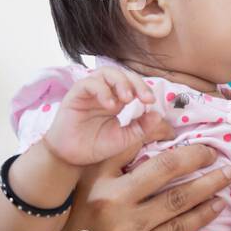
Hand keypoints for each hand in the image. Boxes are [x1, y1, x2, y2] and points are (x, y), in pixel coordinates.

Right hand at [23, 130, 230, 230]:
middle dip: (198, 156)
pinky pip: (180, 228)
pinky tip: (217, 204)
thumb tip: (149, 137)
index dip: (162, 131)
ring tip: (228, 174)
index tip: (186, 130)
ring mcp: (125, 227)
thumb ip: (108, 167)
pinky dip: (203, 214)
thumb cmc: (74, 229)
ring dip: (210, 184)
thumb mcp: (81, 191)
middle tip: (216, 152)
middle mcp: (109, 198)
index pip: (132, 143)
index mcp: (93, 177)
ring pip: (179, 198)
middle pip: (166, 167)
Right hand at [42, 66, 164, 166]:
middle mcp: (104, 93)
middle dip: (136, 82)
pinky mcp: (75, 95)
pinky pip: (88, 83)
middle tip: (144, 98)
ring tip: (127, 99)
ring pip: (105, 72)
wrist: (72, 158)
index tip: (151, 101)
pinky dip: (102, 90)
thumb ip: (142, 126)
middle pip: (121, 74)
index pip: (132, 84)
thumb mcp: (126, 138)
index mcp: (117, 100)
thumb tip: (158, 113)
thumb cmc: (96, 146)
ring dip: (120, 82)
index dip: (143, 88)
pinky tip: (110, 105)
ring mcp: (89, 92)